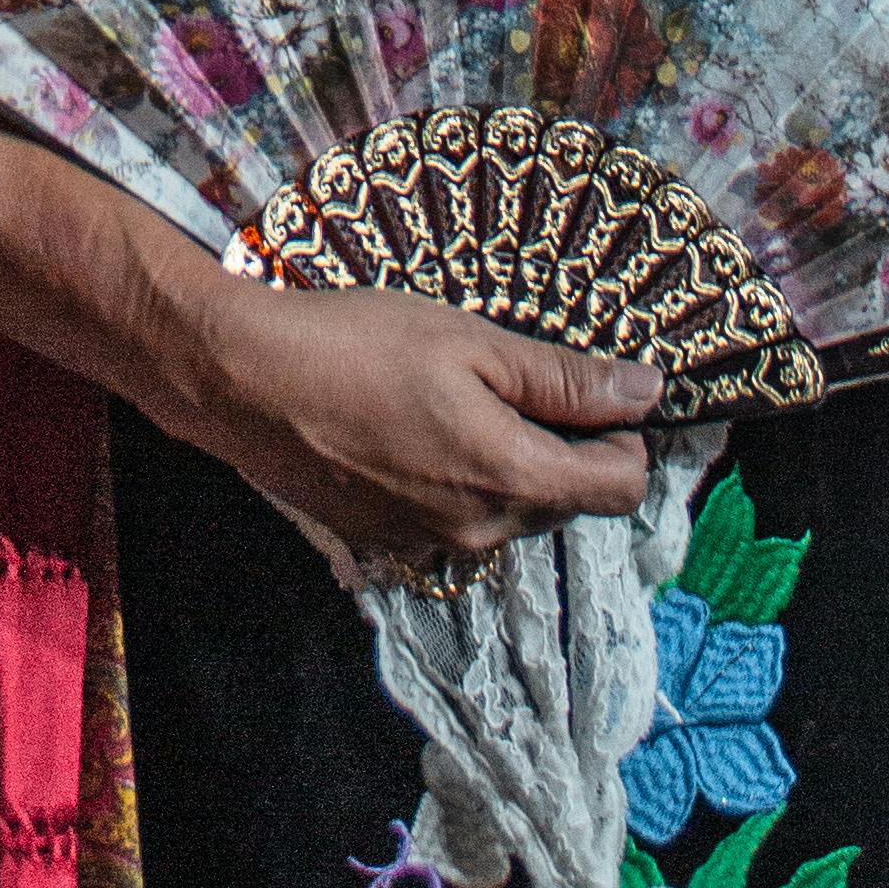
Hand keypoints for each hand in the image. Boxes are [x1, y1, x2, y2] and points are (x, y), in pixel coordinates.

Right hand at [170, 273, 655, 568]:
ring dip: (508, 463)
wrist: (241, 381)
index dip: (623, 434)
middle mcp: (483, 533)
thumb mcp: (468, 342)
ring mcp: (431, 545)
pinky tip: (411, 427)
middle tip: (512, 376)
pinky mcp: (387, 542)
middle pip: (566, 500)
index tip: (591, 386)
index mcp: (513, 480)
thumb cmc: (357, 345)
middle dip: (562, 445)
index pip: (621, 487)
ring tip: (454, 395)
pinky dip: (455, 479)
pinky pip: (455, 519)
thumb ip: (563, 378)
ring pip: (509, 511)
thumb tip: (648, 392)